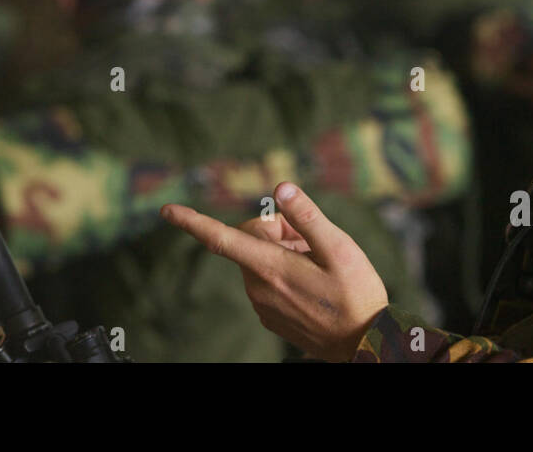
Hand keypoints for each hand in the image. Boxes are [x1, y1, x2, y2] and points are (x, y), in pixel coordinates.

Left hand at [161, 182, 388, 361]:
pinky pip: (266, 280)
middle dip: (278, 229)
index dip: (192, 221)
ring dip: (283, 252)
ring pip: (260, 258)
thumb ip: (307, 217)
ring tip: (317, 266)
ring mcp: (262, 304)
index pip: (221, 238)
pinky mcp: (270, 315)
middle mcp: (258, 287)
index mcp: (270, 267)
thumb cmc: (356, 294)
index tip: (167, 211)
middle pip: (251, 238)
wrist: (365, 345)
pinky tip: (312, 282)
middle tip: (311, 240)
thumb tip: (281, 188)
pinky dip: (284, 271)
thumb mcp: (340, 248)